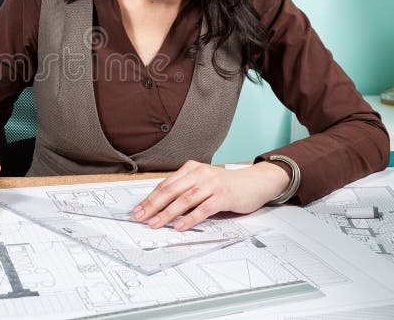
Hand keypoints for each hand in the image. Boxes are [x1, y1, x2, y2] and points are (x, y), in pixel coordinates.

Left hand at [132, 160, 289, 230]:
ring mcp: (212, 184)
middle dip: (153, 205)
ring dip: (167, 213)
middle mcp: (200, 173)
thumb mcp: (203, 182)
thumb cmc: (226, 185)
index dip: (150, 198)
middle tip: (140, 217)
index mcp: (191, 168)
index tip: (138, 209)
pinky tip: (180, 226)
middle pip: (171, 191)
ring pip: (184, 199)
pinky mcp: (223, 196)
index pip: (165, 184)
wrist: (255, 182)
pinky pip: (203, 208)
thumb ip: (185, 189)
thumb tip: (162, 207)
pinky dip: (190, 218)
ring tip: (156, 223)